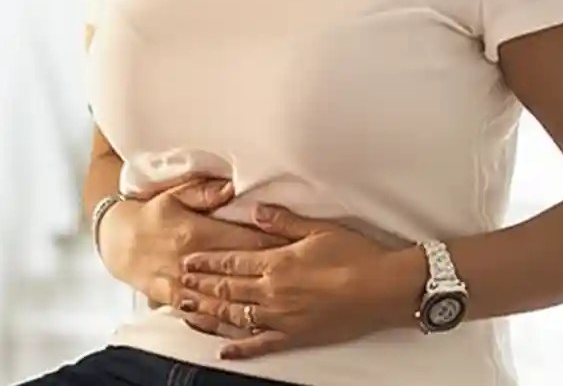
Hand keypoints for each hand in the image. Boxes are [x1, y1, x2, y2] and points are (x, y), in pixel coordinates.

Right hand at [98, 177, 291, 334]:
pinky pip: (198, 310)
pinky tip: (237, 323)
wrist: (117, 240)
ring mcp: (181, 280)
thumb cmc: (150, 214)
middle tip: (295, 278)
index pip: (242, 240)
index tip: (293, 248)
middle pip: (237, 269)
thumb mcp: (173, 194)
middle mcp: (190, 258)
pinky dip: (218, 317)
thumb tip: (231, 188)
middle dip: (266, 274)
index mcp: (197, 231)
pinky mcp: (171, 296)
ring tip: (275, 304)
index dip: (270, 244)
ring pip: (221, 294)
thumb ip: (203, 192)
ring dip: (247, 299)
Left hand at [170, 203, 408, 359]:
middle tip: (177, 285)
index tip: (186, 261)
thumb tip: (255, 212)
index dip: (206, 262)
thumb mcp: (319, 229)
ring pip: (237, 318)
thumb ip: (283, 222)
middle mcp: (274, 292)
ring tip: (187, 312)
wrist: (385, 289)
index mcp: (278, 262)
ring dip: (210, 315)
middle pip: (228, 290)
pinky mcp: (297, 337)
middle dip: (200, 287)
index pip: (232, 262)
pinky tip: (223, 351)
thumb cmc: (357, 255)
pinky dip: (241, 349)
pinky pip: (262, 345)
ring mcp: (283, 318)